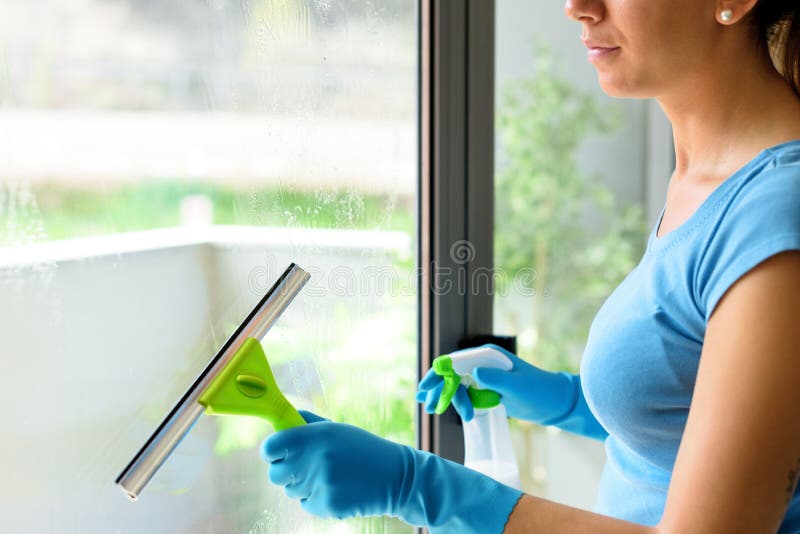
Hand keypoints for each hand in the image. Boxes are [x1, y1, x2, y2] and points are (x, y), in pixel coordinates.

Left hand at [261, 410, 522, 531]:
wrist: (396, 477)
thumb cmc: (363, 449)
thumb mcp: (337, 429)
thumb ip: (306, 425)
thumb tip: (280, 422)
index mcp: (316, 436)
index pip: (270, 447)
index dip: (271, 451)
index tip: (276, 452)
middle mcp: (315, 459)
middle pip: (275, 474)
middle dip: (285, 470)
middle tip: (303, 465)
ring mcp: (321, 484)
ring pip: (290, 490)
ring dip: (303, 484)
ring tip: (329, 475)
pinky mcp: (327, 505)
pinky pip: (306, 504)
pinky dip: (316, 499)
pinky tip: (337, 488)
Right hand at [417, 344, 606, 440]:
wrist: (556, 403)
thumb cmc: (540, 392)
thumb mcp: (518, 387)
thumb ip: (496, 379)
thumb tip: (474, 372)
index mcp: (488, 356)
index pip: (456, 362)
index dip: (439, 374)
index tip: (427, 388)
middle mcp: (483, 363)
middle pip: (452, 372)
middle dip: (437, 386)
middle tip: (424, 403)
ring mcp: (485, 376)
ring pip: (456, 384)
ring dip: (446, 396)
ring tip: (433, 410)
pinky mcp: (488, 389)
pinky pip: (465, 393)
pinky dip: (456, 401)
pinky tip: (450, 410)